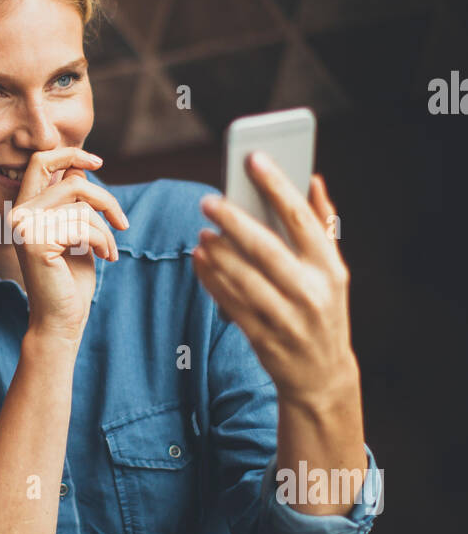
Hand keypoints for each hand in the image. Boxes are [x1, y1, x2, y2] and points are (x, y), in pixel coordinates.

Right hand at [11, 147, 128, 344]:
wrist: (62, 319)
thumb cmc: (71, 278)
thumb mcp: (75, 231)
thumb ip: (72, 200)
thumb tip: (80, 165)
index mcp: (25, 208)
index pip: (41, 161)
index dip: (70, 153)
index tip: (97, 161)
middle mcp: (18, 214)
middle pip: (73, 182)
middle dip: (105, 200)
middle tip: (122, 223)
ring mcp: (24, 227)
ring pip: (83, 208)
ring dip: (106, 230)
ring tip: (109, 251)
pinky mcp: (36, 242)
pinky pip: (83, 227)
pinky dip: (103, 242)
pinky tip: (106, 258)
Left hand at [191, 152, 358, 407]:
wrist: (322, 375)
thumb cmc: (323, 309)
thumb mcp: (333, 271)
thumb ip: (323, 225)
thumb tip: (314, 179)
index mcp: (330, 268)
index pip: (301, 218)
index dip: (277, 185)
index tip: (254, 159)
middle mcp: (311, 292)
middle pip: (265, 247)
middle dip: (234, 220)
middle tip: (209, 200)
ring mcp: (286, 317)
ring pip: (242, 277)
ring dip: (217, 252)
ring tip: (202, 233)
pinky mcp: (263, 338)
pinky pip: (230, 302)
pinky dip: (211, 279)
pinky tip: (199, 259)